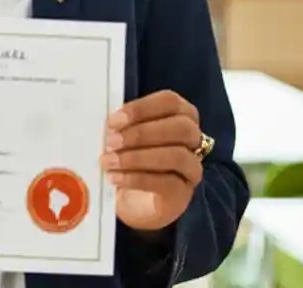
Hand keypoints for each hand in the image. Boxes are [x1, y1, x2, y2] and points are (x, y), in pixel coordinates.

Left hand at [100, 90, 202, 231]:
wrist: (131, 199)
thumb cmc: (128, 158)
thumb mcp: (122, 136)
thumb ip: (121, 125)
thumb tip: (109, 125)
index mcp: (180, 115)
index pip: (170, 102)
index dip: (142, 108)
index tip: (114, 120)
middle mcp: (193, 139)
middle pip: (181, 128)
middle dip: (142, 133)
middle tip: (111, 141)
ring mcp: (192, 168)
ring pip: (177, 156)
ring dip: (137, 157)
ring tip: (109, 162)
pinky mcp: (184, 193)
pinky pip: (168, 184)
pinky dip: (137, 179)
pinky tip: (115, 178)